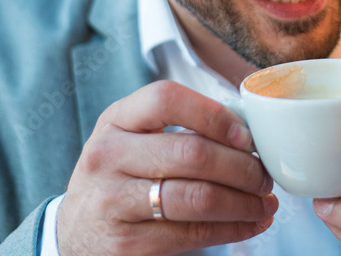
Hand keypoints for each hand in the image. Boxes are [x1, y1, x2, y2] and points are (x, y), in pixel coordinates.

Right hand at [57, 81, 277, 254]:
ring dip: (244, 201)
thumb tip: (250, 133)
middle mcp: (108, 156)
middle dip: (243, 166)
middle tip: (265, 175)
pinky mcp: (126, 244)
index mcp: (116, 119)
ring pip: (198, 197)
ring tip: (265, 202)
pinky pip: (193, 234)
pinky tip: (251, 223)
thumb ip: (178, 128)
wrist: (75, 231)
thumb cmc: (121, 175)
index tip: (246, 135)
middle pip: (192, 153)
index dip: (213, 114)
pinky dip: (233, 228)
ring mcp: (113, 201)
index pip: (166, 99)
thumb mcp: (132, 139)